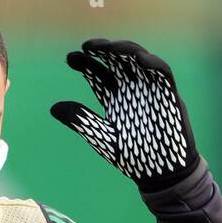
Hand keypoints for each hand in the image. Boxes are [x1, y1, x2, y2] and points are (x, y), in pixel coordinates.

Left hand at [50, 38, 199, 190]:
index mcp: (114, 99)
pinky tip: (140, 59)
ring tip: (110, 48)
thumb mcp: (101, 137)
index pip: (97, 74)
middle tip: (87, 47)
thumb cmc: (133, 157)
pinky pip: (163, 73)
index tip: (70, 58)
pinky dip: (153, 64)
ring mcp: (149, 89)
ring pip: (138, 60)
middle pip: (116, 60)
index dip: (85, 63)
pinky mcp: (168, 95)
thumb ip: (81, 121)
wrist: (161, 175)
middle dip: (103, 50)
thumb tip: (53, 107)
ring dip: (125, 50)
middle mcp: (131, 89)